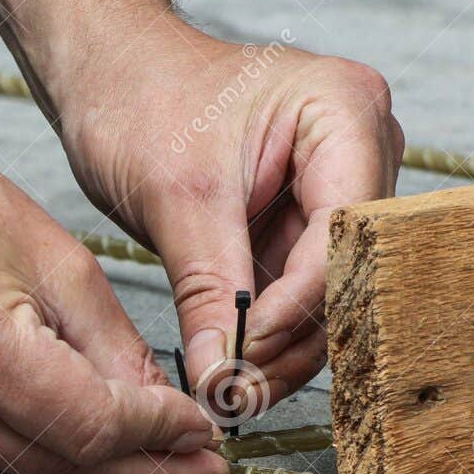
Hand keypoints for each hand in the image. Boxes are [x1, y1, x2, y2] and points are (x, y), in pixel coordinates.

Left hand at [0, 0, 402, 416]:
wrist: (113, 81)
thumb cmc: (143, 98)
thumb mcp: (175, 197)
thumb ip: (206, 290)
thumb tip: (220, 375)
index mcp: (345, 113)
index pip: (344, 229)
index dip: (300, 300)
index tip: (248, 349)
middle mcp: (360, 151)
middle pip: (349, 271)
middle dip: (292, 337)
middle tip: (240, 390)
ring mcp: (337, 194)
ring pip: (329, 299)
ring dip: (281, 352)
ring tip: (230, 392)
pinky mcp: (304, 231)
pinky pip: (299, 299)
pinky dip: (267, 339)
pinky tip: (234, 372)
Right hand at [0, 36, 225, 473]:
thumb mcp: (49, 254)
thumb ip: (110, 344)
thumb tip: (163, 413)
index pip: (93, 424)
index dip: (159, 436)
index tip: (207, 436)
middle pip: (63, 465)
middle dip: (141, 470)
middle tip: (202, 473)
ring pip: (24, 472)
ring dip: (92, 466)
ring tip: (153, 457)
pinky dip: (30, 452)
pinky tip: (67, 437)